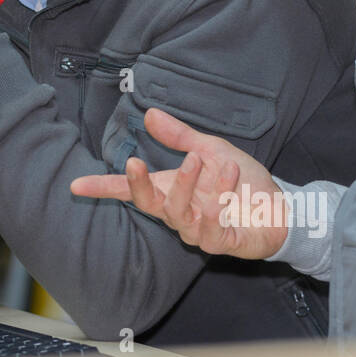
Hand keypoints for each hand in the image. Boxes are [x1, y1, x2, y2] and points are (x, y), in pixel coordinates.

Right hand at [70, 108, 287, 258]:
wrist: (280, 207)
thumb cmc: (242, 182)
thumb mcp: (210, 149)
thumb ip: (179, 137)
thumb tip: (148, 113)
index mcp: (171, 189)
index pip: (130, 191)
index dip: (102, 188)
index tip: (75, 185)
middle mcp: (179, 211)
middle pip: (147, 204)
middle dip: (137, 185)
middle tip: (133, 162)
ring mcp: (199, 229)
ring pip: (177, 214)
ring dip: (186, 185)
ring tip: (200, 159)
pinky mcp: (222, 242)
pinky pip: (211, 228)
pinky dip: (218, 201)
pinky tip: (229, 179)